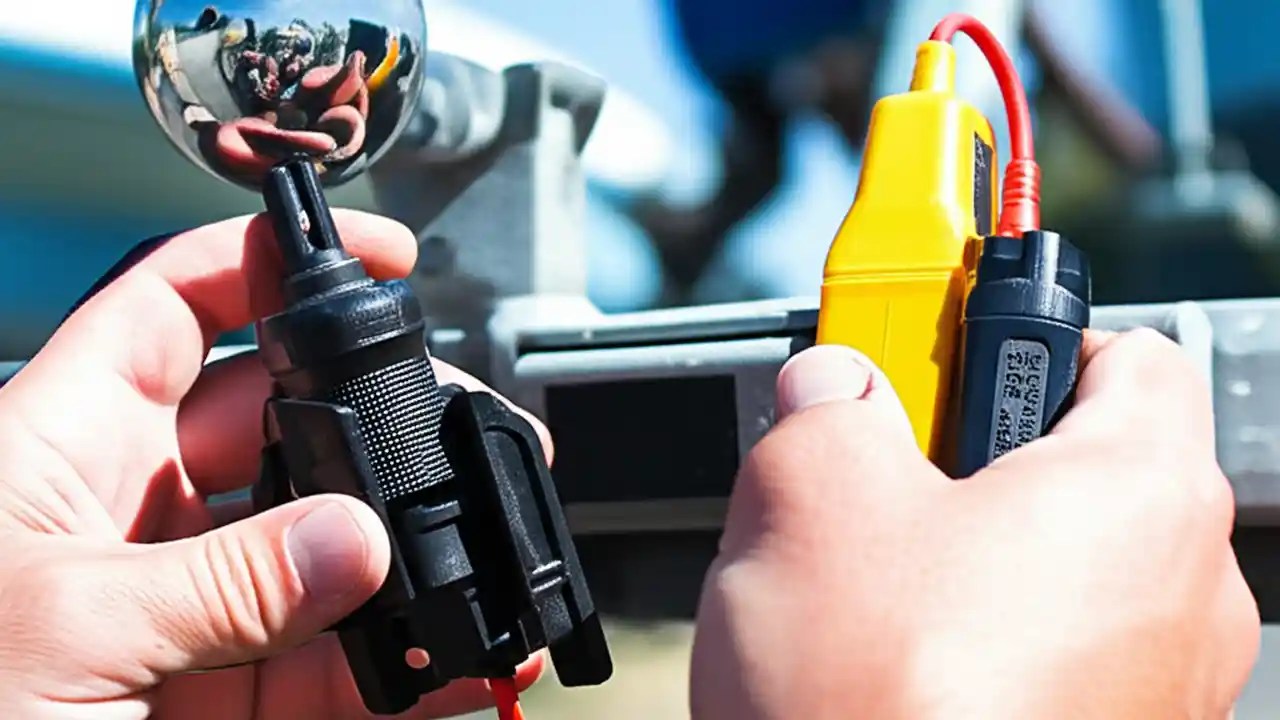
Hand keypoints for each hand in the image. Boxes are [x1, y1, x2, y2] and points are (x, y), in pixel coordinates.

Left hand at [0, 212, 544, 718]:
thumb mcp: (61, 635)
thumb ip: (221, 586)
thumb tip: (357, 543)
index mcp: (62, 449)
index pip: (175, 307)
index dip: (269, 261)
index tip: (371, 257)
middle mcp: (135, 517)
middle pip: (285, 425)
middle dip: (380, 425)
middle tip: (460, 434)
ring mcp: (190, 609)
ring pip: (325, 552)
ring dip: (411, 558)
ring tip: (484, 558)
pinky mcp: (229, 697)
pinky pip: (337, 665)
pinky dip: (407, 666)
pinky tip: (459, 661)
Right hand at [691, 330, 1259, 718]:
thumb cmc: (876, 709)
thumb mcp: (809, 491)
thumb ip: (829, 396)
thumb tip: (830, 384)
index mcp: (1136, 492)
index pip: (1122, 348)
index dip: (1019, 331)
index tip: (948, 340)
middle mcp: (1178, 589)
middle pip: (1080, 459)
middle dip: (970, 450)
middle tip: (879, 461)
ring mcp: (1156, 685)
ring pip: (1056, 563)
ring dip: (965, 547)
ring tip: (867, 575)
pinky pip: (1050, 648)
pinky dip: (979, 631)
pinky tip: (891, 657)